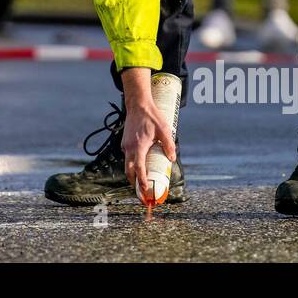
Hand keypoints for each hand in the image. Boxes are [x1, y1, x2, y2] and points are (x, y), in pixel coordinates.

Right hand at [119, 68, 175, 199]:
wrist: (138, 104)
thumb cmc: (151, 116)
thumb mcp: (164, 130)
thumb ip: (169, 145)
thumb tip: (171, 158)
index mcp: (138, 147)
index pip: (138, 169)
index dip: (141, 182)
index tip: (145, 192)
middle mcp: (129, 148)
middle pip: (128, 171)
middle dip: (134, 184)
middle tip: (142, 193)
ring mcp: (125, 145)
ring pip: (127, 164)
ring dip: (133, 174)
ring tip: (142, 183)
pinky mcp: (125, 142)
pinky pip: (127, 157)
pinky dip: (132, 164)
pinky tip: (141, 165)